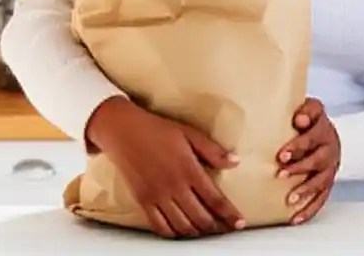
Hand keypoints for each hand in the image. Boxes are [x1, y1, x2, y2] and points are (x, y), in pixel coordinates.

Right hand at [85, 96, 243, 238]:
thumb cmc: (158, 130)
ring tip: (208, 231)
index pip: (215, 199)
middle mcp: (174, 187)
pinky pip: (159, 225)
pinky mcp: (142, 201)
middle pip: (200, 217)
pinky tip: (182, 232)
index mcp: (189, 170)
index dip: (229, 214)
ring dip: (197, 232)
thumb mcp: (191, 134)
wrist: (124, 132)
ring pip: (182, 225)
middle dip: (217, 227)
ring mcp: (157, 196)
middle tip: (226, 229)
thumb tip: (235, 162)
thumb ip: (214, 151)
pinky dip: (173, 233)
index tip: (239, 223)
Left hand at [277, 98, 340, 224]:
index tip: (282, 154)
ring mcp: (331, 166)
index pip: (313, 134)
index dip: (299, 144)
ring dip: (306, 189)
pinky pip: (321, 198)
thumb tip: (298, 118)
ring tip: (290, 199)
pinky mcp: (328, 182)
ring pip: (321, 180)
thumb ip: (303, 110)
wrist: (324, 133)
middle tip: (280, 174)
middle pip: (318, 159)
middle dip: (300, 168)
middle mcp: (330, 147)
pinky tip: (295, 218)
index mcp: (322, 128)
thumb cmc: (307, 122)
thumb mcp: (307, 109)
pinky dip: (310, 209)